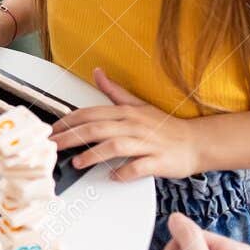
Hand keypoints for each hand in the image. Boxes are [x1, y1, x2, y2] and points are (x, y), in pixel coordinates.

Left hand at [50, 69, 203, 180]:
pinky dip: (124, 172)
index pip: (90, 114)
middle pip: (97, 128)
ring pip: (115, 145)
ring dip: (93, 154)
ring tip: (77, 162)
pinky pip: (138, 167)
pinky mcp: (158, 161)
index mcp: (126, 112)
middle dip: (71, 137)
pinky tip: (113, 176)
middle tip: (53, 147)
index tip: (51, 131)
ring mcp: (147, 143)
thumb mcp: (139, 105)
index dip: (68, 122)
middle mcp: (134, 125)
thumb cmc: (166, 128)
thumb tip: (97, 73)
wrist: (197, 142)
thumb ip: (115, 91)